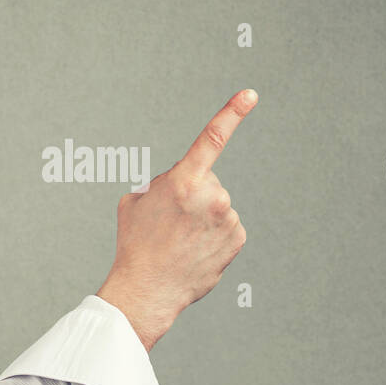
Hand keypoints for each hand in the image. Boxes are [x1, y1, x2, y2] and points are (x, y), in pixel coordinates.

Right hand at [97, 88, 256, 350]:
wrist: (147, 289)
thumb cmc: (135, 243)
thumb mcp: (135, 200)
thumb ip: (163, 181)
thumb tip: (183, 180)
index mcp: (183, 181)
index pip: (212, 139)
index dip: (232, 112)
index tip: (250, 95)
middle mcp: (212, 196)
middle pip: (207, 181)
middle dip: (192, 193)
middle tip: (170, 221)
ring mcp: (228, 219)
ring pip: (217, 205)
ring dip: (203, 217)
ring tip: (180, 240)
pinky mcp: (237, 239)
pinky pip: (226, 225)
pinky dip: (214, 234)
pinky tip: (195, 249)